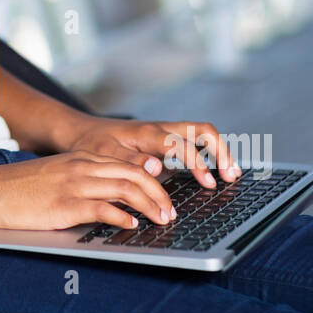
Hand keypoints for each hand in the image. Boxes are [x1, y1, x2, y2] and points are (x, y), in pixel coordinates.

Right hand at [0, 151, 179, 230]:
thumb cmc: (20, 188)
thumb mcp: (57, 175)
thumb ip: (83, 179)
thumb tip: (111, 197)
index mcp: (82, 158)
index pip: (129, 164)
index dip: (153, 181)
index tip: (166, 198)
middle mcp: (82, 166)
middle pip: (134, 174)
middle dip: (159, 194)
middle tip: (171, 212)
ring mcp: (74, 184)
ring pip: (125, 188)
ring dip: (150, 205)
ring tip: (161, 220)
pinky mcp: (64, 205)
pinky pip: (102, 208)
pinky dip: (122, 217)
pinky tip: (131, 226)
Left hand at [61, 116, 241, 188]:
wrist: (82, 131)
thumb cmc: (92, 144)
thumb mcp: (104, 155)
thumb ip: (130, 162)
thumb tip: (157, 168)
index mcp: (148, 134)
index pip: (182, 144)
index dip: (198, 163)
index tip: (208, 183)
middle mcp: (161, 129)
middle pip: (202, 130)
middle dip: (221, 151)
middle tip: (230, 176)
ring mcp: (165, 133)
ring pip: (201, 133)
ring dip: (219, 151)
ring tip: (230, 175)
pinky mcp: (165, 140)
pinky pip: (193, 141)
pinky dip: (208, 153)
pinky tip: (213, 172)